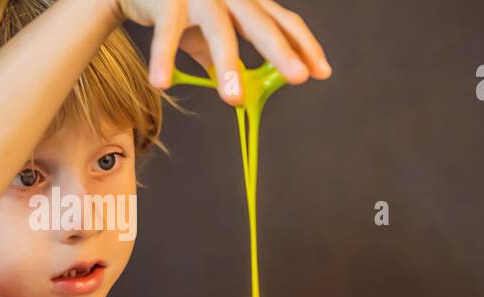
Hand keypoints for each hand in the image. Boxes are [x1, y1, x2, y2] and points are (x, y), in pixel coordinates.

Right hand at [112, 0, 331, 104]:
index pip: (283, 21)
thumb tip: (240, 95)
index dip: (304, 45)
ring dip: (227, 65)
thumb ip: (223, 58)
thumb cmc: (181, 9)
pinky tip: (162, 82)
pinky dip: (164, 58)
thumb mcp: (207, 33)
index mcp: (246, 1)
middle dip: (281, 51)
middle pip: (260, 24)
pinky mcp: (167, 1)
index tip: (322, 71)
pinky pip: (167, 33)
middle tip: (298, 77)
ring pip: (219, 30)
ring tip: (232, 99)